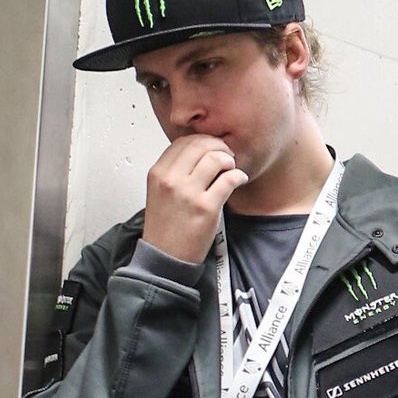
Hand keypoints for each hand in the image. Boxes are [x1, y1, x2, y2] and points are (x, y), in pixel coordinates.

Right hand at [141, 134, 248, 263]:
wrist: (166, 257)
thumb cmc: (165, 228)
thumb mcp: (159, 192)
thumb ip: (174, 172)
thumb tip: (198, 153)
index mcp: (158, 173)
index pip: (182, 142)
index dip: (202, 140)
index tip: (212, 147)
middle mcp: (171, 180)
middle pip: (200, 146)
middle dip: (218, 146)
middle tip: (226, 154)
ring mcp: (189, 193)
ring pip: (215, 159)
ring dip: (229, 160)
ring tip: (232, 167)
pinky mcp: (206, 208)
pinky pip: (228, 180)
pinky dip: (238, 176)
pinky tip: (239, 179)